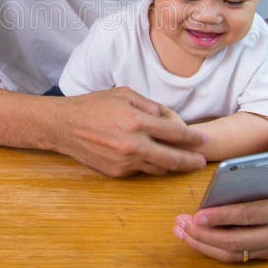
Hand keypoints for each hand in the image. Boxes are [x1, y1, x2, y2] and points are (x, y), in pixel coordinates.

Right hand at [58, 87, 206, 177]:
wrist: (65, 126)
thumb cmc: (94, 106)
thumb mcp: (124, 95)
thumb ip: (150, 106)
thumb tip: (168, 118)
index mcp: (137, 121)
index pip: (175, 133)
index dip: (193, 138)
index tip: (203, 140)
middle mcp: (133, 145)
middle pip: (173, 158)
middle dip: (191, 161)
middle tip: (201, 161)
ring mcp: (124, 162)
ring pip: (158, 169)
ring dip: (171, 166)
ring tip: (181, 161)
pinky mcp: (116, 173)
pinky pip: (140, 171)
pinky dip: (148, 165)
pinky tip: (151, 158)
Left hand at [173, 169, 267, 261]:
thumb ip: (258, 168)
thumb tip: (233, 170)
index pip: (248, 215)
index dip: (221, 217)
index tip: (198, 215)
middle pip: (237, 240)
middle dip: (205, 234)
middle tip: (183, 224)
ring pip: (233, 253)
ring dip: (203, 244)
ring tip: (181, 230)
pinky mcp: (267, 254)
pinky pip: (235, 257)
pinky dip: (211, 249)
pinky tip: (193, 237)